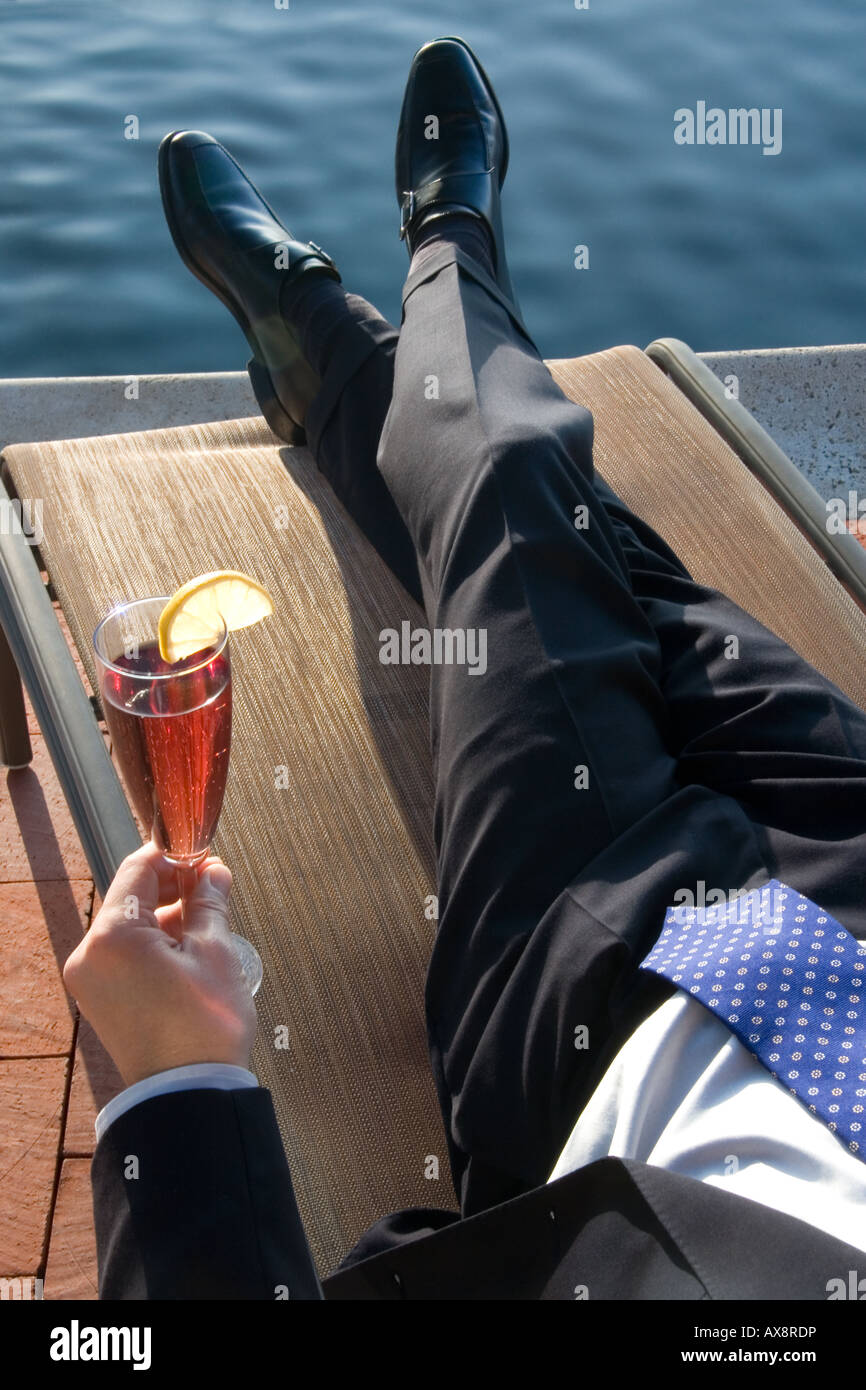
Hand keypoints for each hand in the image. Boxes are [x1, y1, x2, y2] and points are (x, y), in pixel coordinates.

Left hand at [63, 840, 256, 1085]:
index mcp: (112, 937)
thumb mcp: (214, 951)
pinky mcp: (99, 999)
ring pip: (128, 926)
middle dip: (172, 888)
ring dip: (164, 915)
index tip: (204, 855)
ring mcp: (90, 979)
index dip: (174, 856)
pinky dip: (152, 943)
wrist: (189, 1094)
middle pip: (130, 897)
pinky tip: (188, 947)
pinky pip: (123, 954)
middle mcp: (89, 955)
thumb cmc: (203, 1028)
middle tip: (213, 886)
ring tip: (207, 920)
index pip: (138, 870)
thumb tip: (214, 873)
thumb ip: (209, 902)